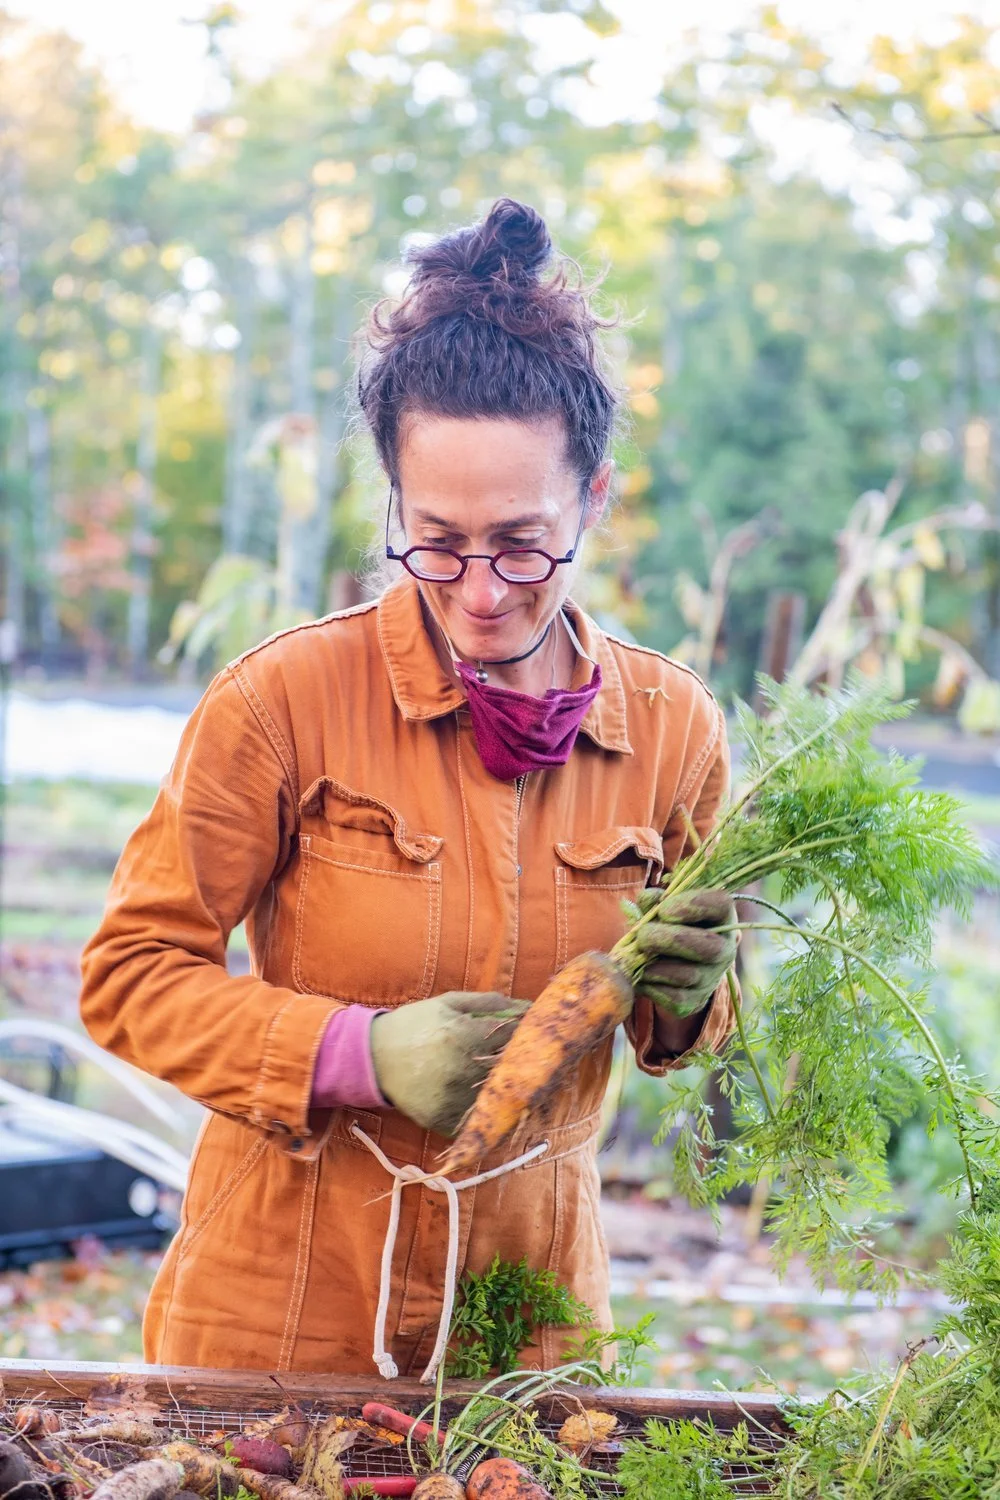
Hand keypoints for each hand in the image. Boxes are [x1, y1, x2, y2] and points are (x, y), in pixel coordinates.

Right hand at [369, 991, 528, 1137]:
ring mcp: (453, 1098)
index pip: (517, 1037)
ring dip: (508, 1094)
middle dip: (524, 1066)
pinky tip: (488, 1106)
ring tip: (513, 1086)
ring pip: (498, 1101)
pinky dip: (485, 1116)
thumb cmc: (414, 1024)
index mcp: (467, 1035)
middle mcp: (463, 1069)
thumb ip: (487, 1002)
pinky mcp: (443, 1120)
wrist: (373, 1057)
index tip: (539, 1037)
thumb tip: (525, 1005)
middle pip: (513, 1071)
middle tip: (531, 1064)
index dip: (532, 1036)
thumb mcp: (448, 1003)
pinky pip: (476, 1124)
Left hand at [631, 888, 736, 1017]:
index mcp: (721, 916)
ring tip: (638, 954)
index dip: (693, 905)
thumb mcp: (662, 907)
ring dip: (654, 964)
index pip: (721, 905)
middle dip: (670, 940)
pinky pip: (673, 997)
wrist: (671, 964)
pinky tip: (642, 973)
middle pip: (707, 947)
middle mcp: (725, 949)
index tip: (664, 910)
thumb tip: (648, 900)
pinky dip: (650, 985)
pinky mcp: (696, 1001)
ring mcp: (712, 978)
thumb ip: (654, 901)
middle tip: (643, 936)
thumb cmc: (667, 925)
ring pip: (686, 974)